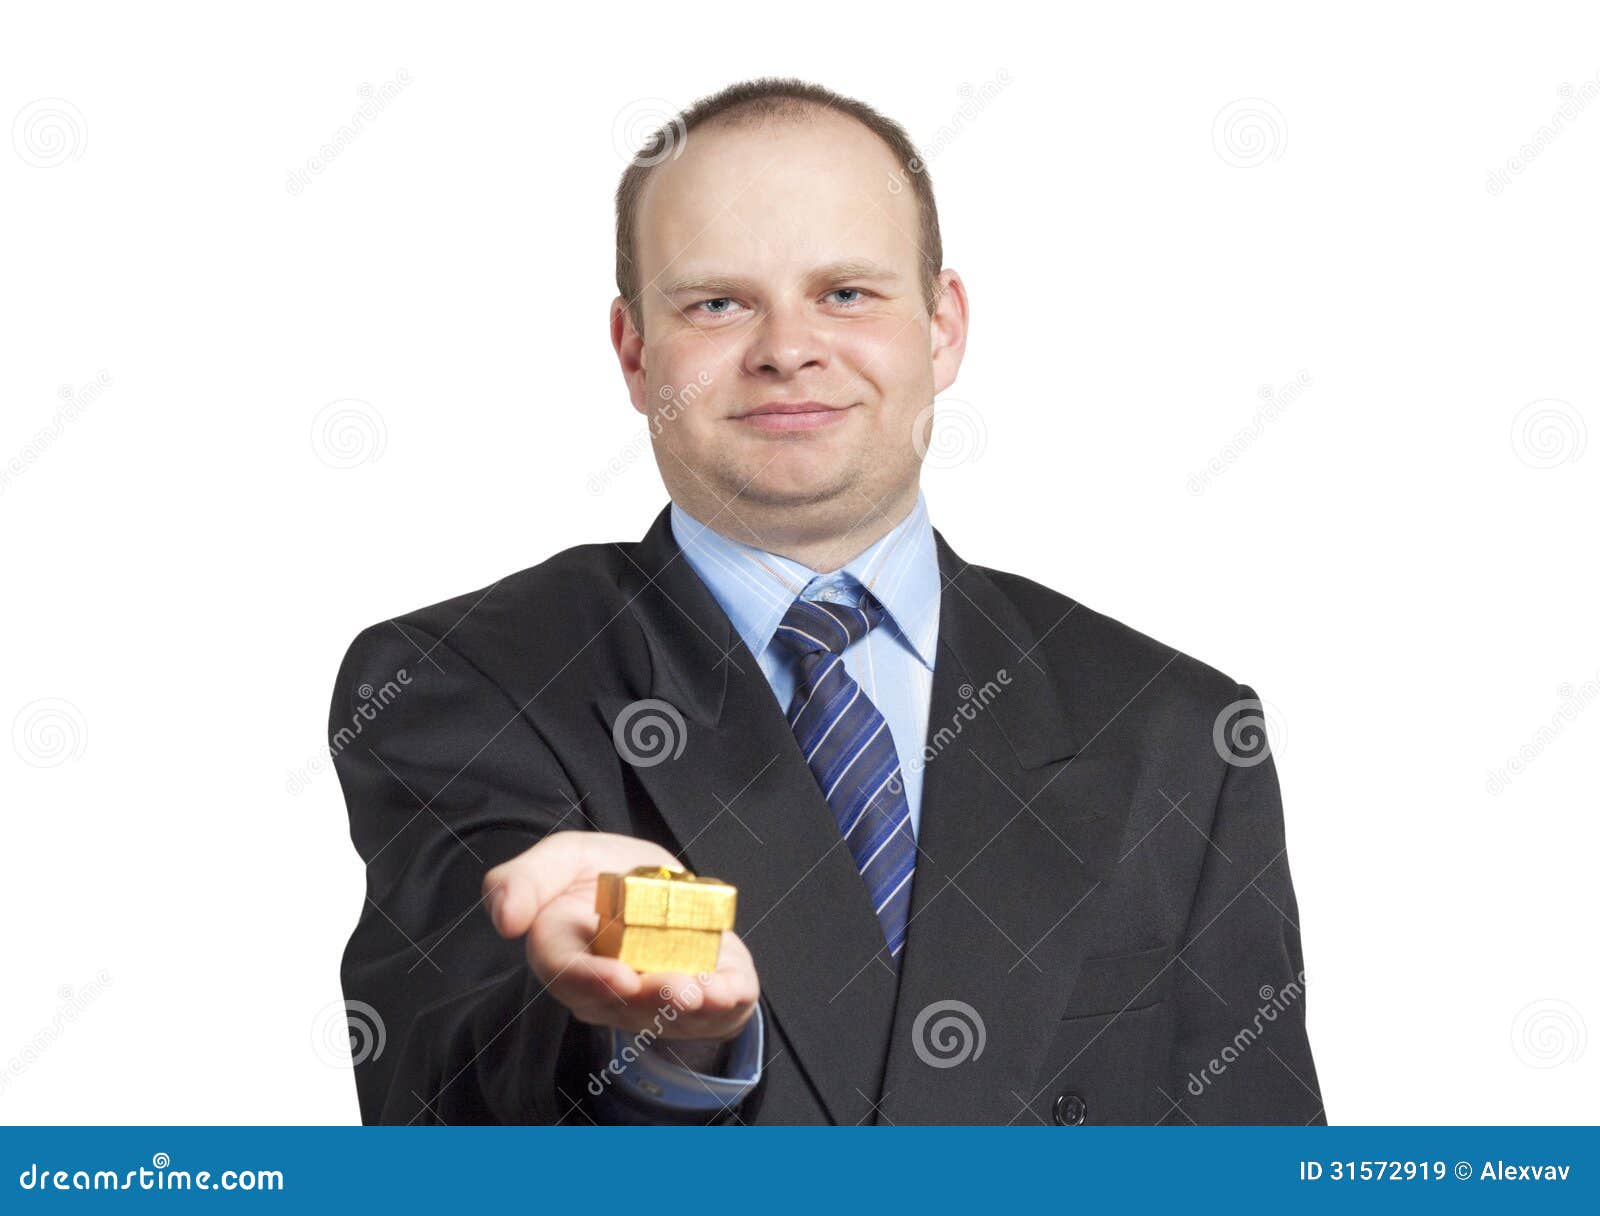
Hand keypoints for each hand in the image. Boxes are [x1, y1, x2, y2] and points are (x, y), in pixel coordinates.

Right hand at [482, 830, 759, 1044]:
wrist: (660, 884)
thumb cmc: (604, 874)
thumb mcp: (561, 858)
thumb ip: (522, 880)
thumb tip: (505, 919)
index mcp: (564, 954)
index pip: (568, 975)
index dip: (594, 980)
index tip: (622, 977)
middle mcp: (606, 989)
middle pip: (625, 1004)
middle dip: (655, 999)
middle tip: (681, 989)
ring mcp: (653, 1000)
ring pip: (669, 1016)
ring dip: (694, 1009)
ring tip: (711, 993)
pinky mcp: (698, 1000)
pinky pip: (711, 1015)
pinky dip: (726, 1006)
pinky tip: (735, 993)